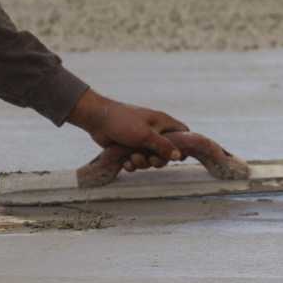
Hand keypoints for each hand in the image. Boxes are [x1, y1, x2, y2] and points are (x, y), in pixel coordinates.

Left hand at [66, 89, 188, 171]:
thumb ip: (163, 146)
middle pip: (166, 152)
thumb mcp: (146, 134)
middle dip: (158, 160)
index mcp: (162, 123)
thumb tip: (179, 155)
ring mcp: (141, 139)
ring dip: (142, 162)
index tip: (180, 156)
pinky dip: (132, 163)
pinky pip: (137, 160)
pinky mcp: (129, 147)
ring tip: (133, 158)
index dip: (185, 145)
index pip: (183, 132)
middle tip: (151, 160)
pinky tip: (126, 163)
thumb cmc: (122, 121)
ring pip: (150, 158)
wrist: (97, 119)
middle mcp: (154, 131)